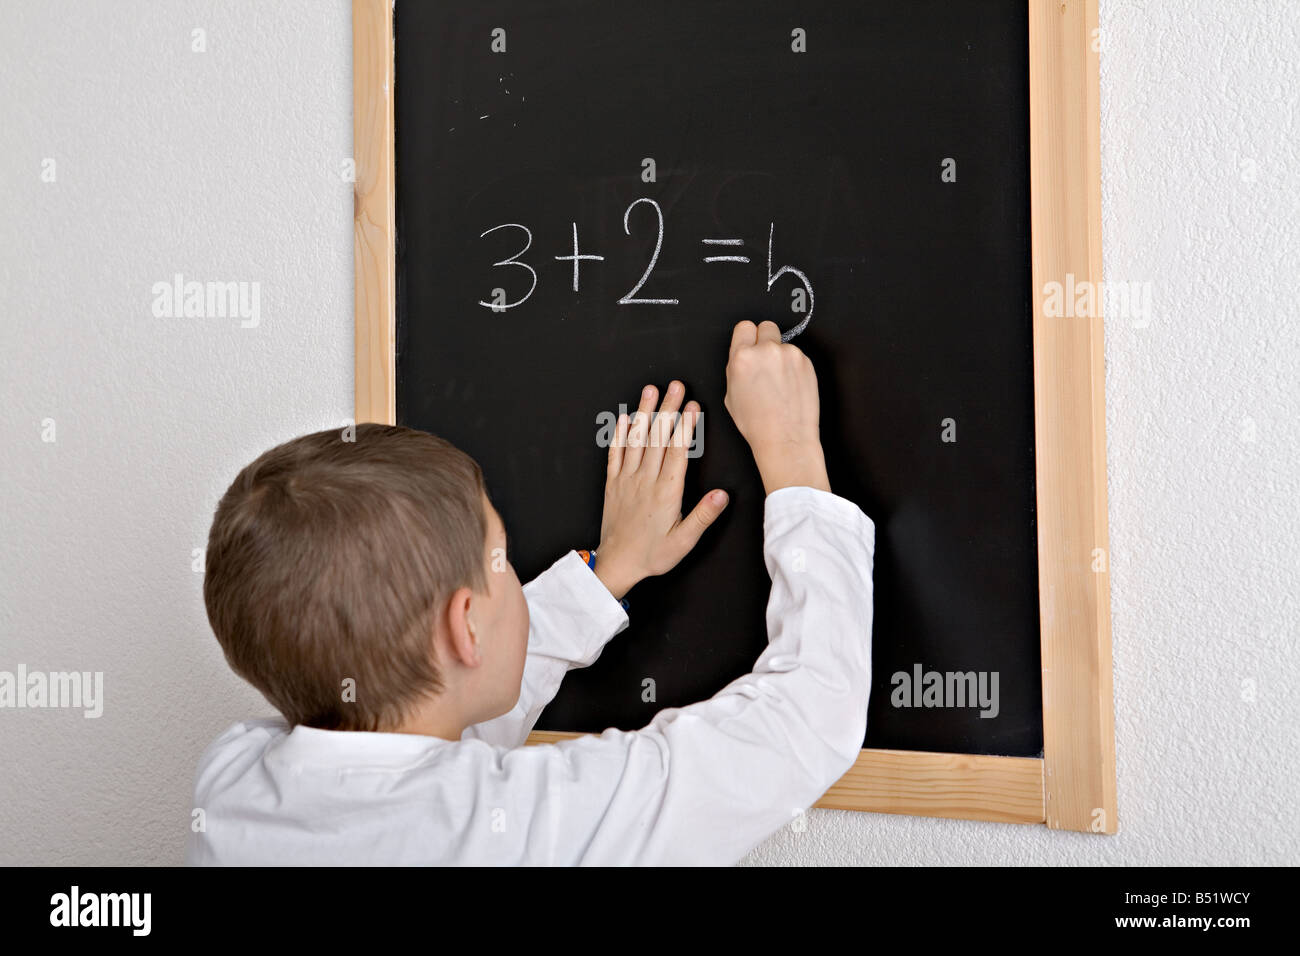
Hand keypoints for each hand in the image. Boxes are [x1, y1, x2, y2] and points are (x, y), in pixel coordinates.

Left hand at [593, 381, 728, 599]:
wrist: (616, 565)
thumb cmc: (653, 555)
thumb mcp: (684, 541)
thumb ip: (703, 516)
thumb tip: (723, 495)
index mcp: (666, 492)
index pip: (678, 451)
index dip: (685, 426)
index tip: (693, 405)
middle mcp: (645, 481)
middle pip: (658, 438)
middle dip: (668, 409)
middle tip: (676, 385)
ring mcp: (627, 480)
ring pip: (636, 440)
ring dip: (645, 413)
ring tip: (651, 391)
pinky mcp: (613, 485)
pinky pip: (615, 454)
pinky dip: (619, 435)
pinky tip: (625, 418)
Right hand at [724, 320, 830, 494]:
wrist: (786, 438)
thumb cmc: (757, 423)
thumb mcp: (731, 395)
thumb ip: (736, 368)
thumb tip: (744, 356)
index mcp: (742, 358)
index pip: (744, 326)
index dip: (747, 337)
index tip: (750, 346)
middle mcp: (766, 351)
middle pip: (766, 326)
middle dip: (765, 340)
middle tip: (766, 361)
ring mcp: (789, 355)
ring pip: (783, 343)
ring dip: (781, 356)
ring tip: (779, 382)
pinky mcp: (807, 362)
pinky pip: (797, 356)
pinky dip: (794, 367)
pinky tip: (790, 387)